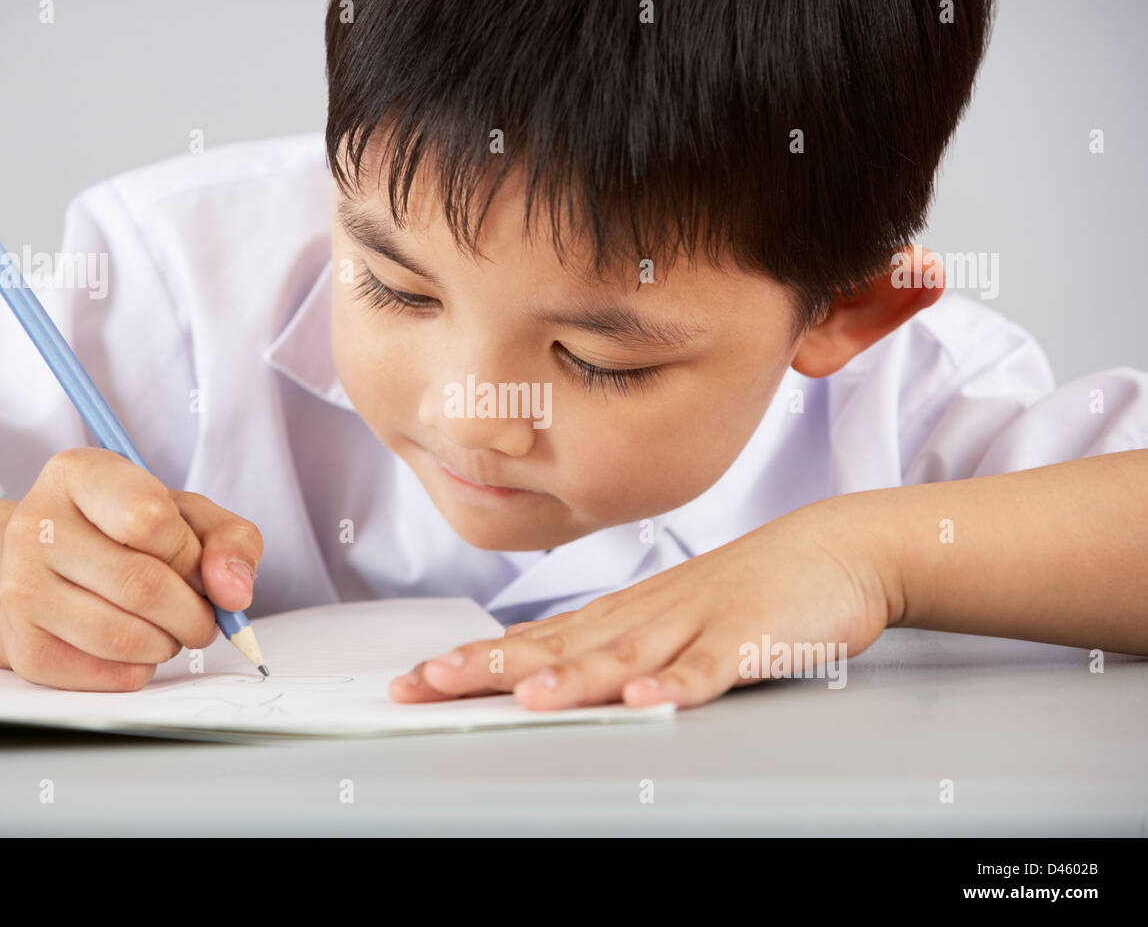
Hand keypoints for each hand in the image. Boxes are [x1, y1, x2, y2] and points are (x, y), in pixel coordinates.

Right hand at [0, 447, 263, 690]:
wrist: (48, 571)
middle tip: (202, 615)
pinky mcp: (25, 648)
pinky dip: (143, 668)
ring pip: (125, 637)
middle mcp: (36, 526)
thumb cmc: (128, 536)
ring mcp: (19, 589)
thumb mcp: (187, 514)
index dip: (191, 554)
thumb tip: (234, 593)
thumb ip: (230, 539)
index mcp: (78, 474)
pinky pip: (110, 675)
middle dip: (194, 612)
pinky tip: (137, 646)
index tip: (197, 566)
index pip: (150, 518)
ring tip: (170, 629)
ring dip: (170, 642)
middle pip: (143, 586)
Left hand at [389, 497, 893, 708]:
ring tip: (528, 697)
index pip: (532, 641)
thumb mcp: (665, 616)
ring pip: (624, 656)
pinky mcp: (749, 638)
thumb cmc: (744, 587)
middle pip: (557, 647)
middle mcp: (644, 617)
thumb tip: (545, 669)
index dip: (472, 660)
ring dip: (575, 677)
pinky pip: (711, 668)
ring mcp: (694, 625)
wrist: (832, 549)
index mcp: (621, 615)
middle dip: (489, 668)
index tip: (417, 680)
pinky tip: (649, 700)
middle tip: (430, 685)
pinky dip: (679, 684)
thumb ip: (610, 643)